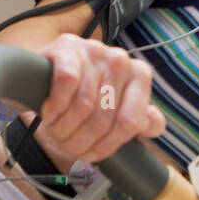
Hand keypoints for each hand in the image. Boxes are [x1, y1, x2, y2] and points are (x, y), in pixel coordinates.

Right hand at [35, 35, 163, 162]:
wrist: (46, 79)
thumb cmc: (84, 99)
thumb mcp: (116, 112)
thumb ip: (140, 119)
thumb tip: (153, 125)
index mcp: (139, 75)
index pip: (130, 123)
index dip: (107, 145)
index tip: (91, 153)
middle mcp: (120, 59)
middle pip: (103, 118)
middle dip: (81, 140)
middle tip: (68, 145)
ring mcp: (95, 50)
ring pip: (83, 104)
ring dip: (63, 127)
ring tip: (56, 130)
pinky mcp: (67, 46)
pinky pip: (67, 81)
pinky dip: (55, 105)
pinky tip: (49, 112)